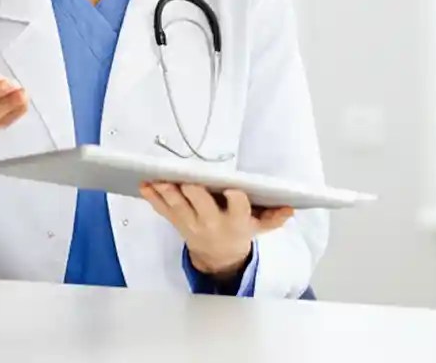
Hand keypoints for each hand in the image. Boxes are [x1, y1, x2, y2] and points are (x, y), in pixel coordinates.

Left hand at [140, 183, 293, 278]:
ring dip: (168, 193)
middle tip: (186, 178)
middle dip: (193, 193)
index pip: (238, 208)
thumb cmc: (240, 231)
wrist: (218, 257)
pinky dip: (153, 198)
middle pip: (202, 206)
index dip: (235, 199)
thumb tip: (291, 208)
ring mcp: (191, 224)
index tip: (232, 188)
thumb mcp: (260, 227)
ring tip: (158, 179)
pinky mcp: (176, 222)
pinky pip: (163, 210)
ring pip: (178, 207)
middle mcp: (212, 223)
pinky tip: (144, 185)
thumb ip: (274, 217)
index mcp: (235, 221)